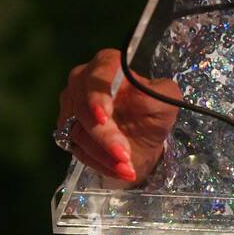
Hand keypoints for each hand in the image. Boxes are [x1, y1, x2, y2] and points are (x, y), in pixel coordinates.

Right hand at [56, 48, 181, 184]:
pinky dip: (99, 162)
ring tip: (128, 167)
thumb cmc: (156, 111)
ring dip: (103, 153)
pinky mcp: (67, 131)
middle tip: (124, 154)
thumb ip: (154, 94)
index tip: (104, 117)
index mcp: (108, 64)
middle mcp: (82, 82)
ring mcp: (71, 107)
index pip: (96, 75)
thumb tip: (135, 95)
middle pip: (82, 108)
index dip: (97, 96)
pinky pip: (76, 149)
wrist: (146, 139)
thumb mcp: (166, 99)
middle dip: (104, 135)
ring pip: (77, 132)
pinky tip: (120, 170)